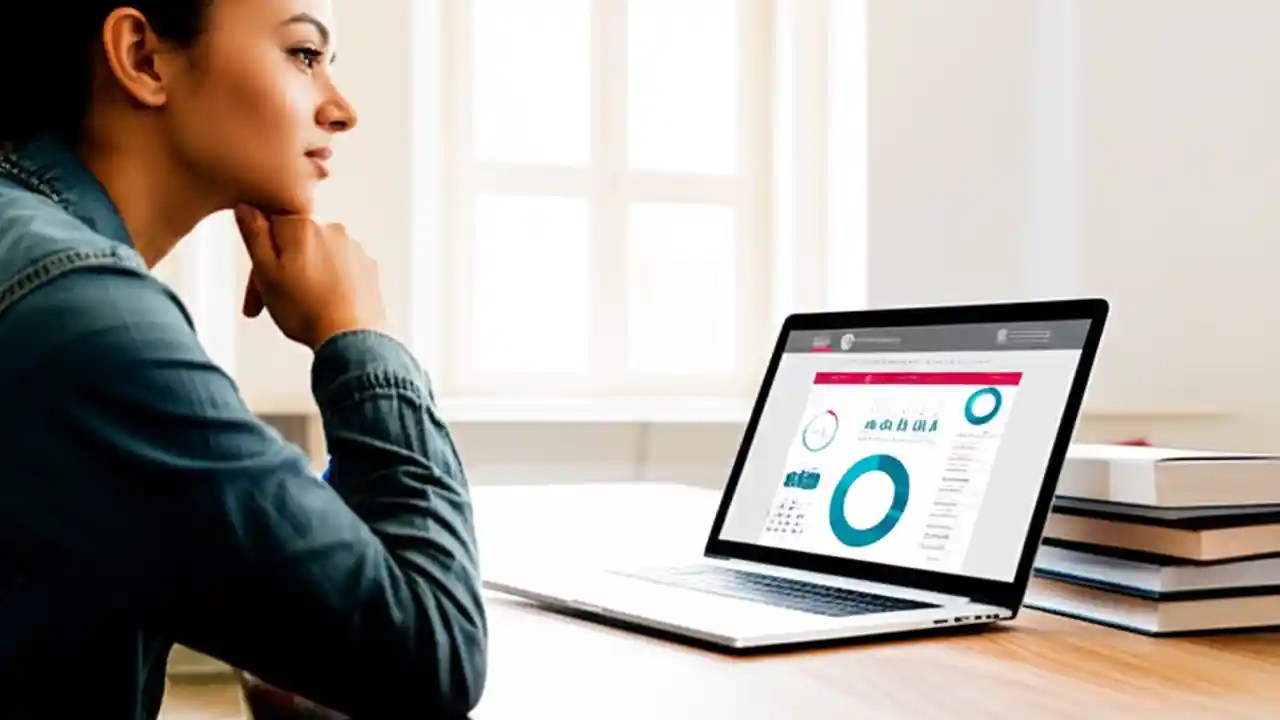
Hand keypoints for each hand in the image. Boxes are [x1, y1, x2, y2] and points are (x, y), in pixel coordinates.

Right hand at [234, 205, 387, 349]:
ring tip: (298, 307)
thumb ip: (254, 234)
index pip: (268, 225)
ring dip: (302, 276)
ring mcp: (354, 247)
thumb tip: (246, 206)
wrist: (352, 339)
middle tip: (267, 304)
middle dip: (278, 269)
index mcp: (303, 225)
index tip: (255, 287)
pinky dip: (327, 283)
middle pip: (293, 241)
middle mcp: (333, 228)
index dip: (257, 256)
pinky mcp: (368, 267)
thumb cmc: (306, 310)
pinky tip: (321, 304)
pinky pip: (338, 269)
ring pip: (316, 255)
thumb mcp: (266, 272)